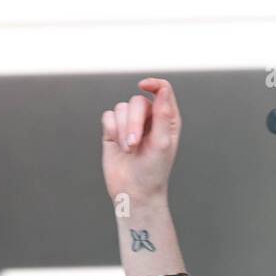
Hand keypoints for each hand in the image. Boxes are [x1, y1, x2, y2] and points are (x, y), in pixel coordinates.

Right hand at [101, 77, 180, 202]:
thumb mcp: (162, 143)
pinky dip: (111, 130)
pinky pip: (108, 116)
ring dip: (122, 130)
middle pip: (136, 102)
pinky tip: (118, 145)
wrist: (134, 191)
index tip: (142, 86)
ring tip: (128, 150)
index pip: (162, 90)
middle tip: (134, 144)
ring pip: (120, 108)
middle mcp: (149, 118)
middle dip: (132, 122)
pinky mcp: (113, 131)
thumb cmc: (153, 171)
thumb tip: (163, 89)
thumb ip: (163, 114)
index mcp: (167, 119)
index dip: (153, 84)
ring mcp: (130, 124)